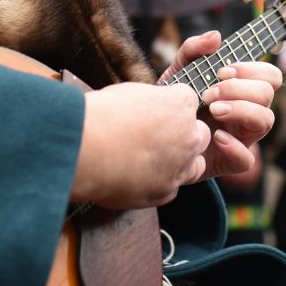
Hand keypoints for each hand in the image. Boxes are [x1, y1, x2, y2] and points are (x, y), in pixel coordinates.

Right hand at [71, 83, 210, 209]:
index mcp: (180, 105)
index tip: (156, 111)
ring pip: (195, 166)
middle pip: (200, 134)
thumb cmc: (100, 116)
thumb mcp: (128, 93)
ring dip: (181, 162)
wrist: (85, 149)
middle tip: (157, 136)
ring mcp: (179, 167)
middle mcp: (188, 137)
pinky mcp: (164, 192)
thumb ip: (149, 101)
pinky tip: (137, 176)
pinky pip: (171, 187)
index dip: (171, 105)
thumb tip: (147, 107)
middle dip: (184, 134)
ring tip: (152, 160)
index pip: (189, 100)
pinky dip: (158, 183)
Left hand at [162, 31, 279, 180]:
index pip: (270, 76)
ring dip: (240, 110)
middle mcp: (248, 112)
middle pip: (267, 94)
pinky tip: (215, 137)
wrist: (153, 134)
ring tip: (213, 110)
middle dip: (239, 89)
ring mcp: (242, 137)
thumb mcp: (178, 72)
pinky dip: (235, 147)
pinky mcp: (229, 161)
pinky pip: (247, 159)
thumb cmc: (174, 102)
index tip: (223, 71)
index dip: (253, 70)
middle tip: (209, 93)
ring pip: (265, 121)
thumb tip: (216, 37)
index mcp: (242, 90)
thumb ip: (193, 51)